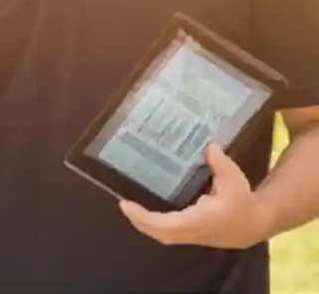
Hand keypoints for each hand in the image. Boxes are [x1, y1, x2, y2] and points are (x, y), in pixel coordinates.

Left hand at [119, 143, 272, 248]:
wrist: (256, 223)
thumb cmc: (242, 200)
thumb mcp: (234, 178)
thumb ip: (219, 162)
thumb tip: (208, 145)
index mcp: (201, 220)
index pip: (167, 224)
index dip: (145, 217)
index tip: (127, 205)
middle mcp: (194, 231)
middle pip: (160, 233)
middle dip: (140, 222)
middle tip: (124, 205)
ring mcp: (193, 236)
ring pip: (163, 235)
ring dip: (145, 224)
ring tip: (130, 208)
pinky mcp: (192, 235)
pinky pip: (168, 233)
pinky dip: (154, 225)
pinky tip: (145, 213)